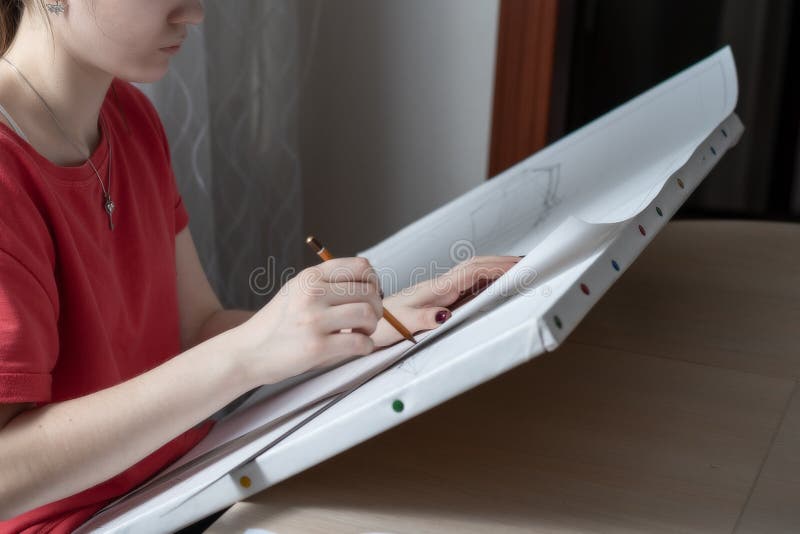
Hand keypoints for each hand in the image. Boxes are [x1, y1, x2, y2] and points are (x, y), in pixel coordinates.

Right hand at [232, 257, 382, 386]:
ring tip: (361, 333)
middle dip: (376, 307)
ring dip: (372, 327)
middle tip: (368, 320)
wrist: (247, 352)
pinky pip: (360, 343)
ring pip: (368, 314)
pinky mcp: (317, 347)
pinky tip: (357, 347)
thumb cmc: (276, 324)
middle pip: (369, 292)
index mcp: (310, 277)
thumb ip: (326, 283)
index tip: (370, 295)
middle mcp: (312, 294)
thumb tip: (368, 283)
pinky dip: (366, 347)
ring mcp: (314, 320)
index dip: (374, 281)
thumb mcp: (297, 290)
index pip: (361, 266)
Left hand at [370, 256, 521, 347]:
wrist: (366, 322)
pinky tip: (492, 285)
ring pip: (472, 273)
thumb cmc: (383, 325)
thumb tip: (446, 315)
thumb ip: (424, 319)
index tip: (519, 265)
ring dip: (494, 268)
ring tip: (516, 270)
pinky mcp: (438, 298)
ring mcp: (440, 290)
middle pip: (476, 266)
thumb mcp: (402, 326)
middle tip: (526, 262)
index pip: (472, 271)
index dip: (497, 267)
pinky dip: (484, 280)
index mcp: (436, 289)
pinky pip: (467, 284)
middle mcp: (440, 286)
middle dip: (501, 262)